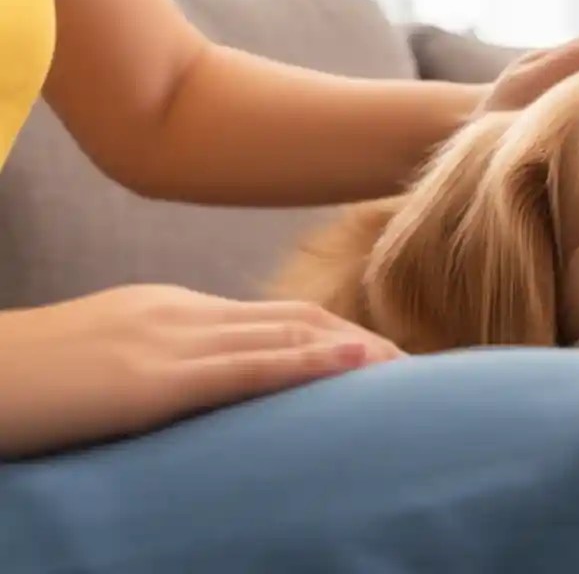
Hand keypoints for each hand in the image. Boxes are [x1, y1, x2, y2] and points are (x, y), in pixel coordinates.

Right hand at [0, 285, 403, 458]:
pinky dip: (309, 365)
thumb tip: (214, 387)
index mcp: (178, 310)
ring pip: (287, 337)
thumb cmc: (35, 376)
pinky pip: (249, 366)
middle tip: (421, 364)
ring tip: (412, 368)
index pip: (279, 318)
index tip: (385, 356)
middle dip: (364, 342)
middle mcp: (187, 314)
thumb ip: (169, 364)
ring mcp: (173, 340)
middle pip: (299, 321)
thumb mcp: (115, 360)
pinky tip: (355, 365)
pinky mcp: (157, 377)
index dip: (338, 335)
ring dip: (355, 352)